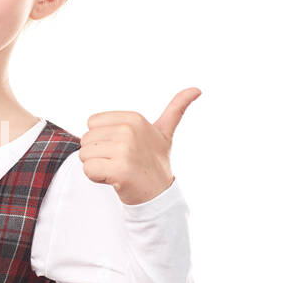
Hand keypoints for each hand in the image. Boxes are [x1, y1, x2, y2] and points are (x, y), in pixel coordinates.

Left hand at [80, 88, 200, 204]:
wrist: (158, 193)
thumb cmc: (155, 161)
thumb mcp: (165, 131)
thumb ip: (176, 108)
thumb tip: (196, 89)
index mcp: (134, 118)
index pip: (92, 123)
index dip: (102, 138)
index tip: (122, 148)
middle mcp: (129, 131)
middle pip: (86, 139)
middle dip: (98, 154)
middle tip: (119, 161)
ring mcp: (124, 150)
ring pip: (85, 155)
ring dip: (97, 166)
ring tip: (117, 169)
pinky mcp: (119, 170)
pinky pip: (88, 170)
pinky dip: (96, 178)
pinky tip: (113, 179)